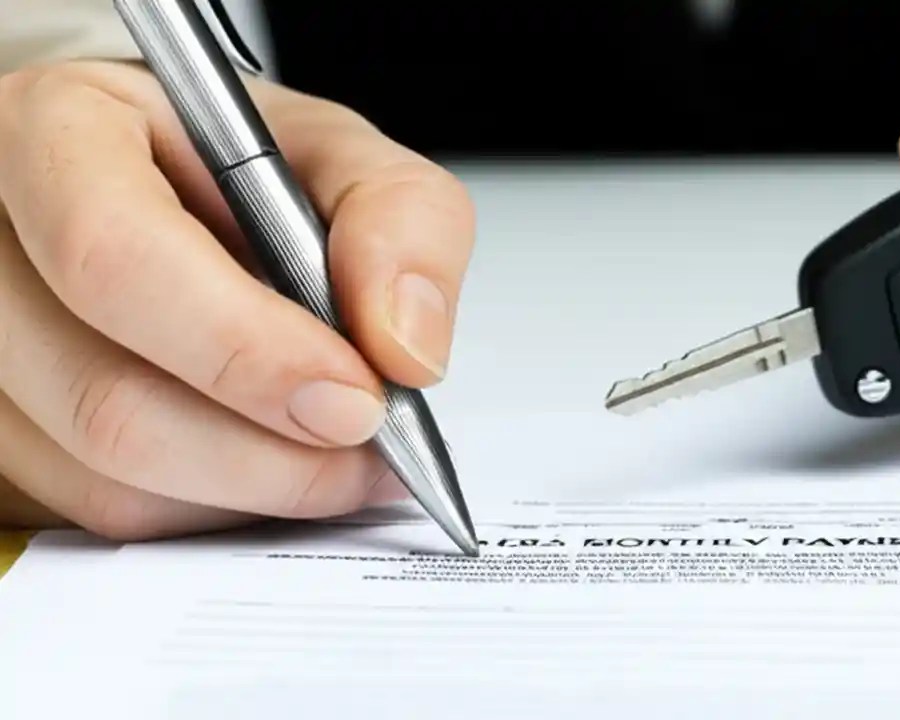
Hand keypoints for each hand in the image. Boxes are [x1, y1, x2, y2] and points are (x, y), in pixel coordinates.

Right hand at [0, 60, 474, 538]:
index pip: (115, 256)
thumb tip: (406, 349)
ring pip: (103, 482)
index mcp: (55, 136)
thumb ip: (401, 223)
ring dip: (248, 492)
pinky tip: (262, 460)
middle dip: (269, 455)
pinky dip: (207, 511)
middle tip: (369, 450)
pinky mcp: (3, 441)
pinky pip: (98, 518)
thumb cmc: (238, 171)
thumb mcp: (341, 157)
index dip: (245, 348)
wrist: (170, 195)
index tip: (357, 397)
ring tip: (332, 455)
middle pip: (104, 401)